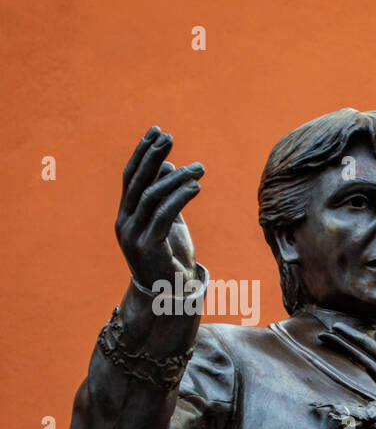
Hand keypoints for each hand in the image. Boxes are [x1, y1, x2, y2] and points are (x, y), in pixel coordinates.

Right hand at [115, 126, 203, 290]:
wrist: (171, 296)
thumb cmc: (172, 259)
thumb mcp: (170, 223)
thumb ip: (166, 196)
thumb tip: (169, 164)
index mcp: (126, 214)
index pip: (130, 177)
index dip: (142, 153)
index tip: (157, 132)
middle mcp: (124, 222)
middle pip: (136, 181)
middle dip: (152, 156)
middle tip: (170, 137)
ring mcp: (134, 235)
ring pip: (152, 197)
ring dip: (176, 178)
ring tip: (199, 168)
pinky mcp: (149, 246)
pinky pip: (164, 216)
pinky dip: (180, 198)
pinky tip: (195, 187)